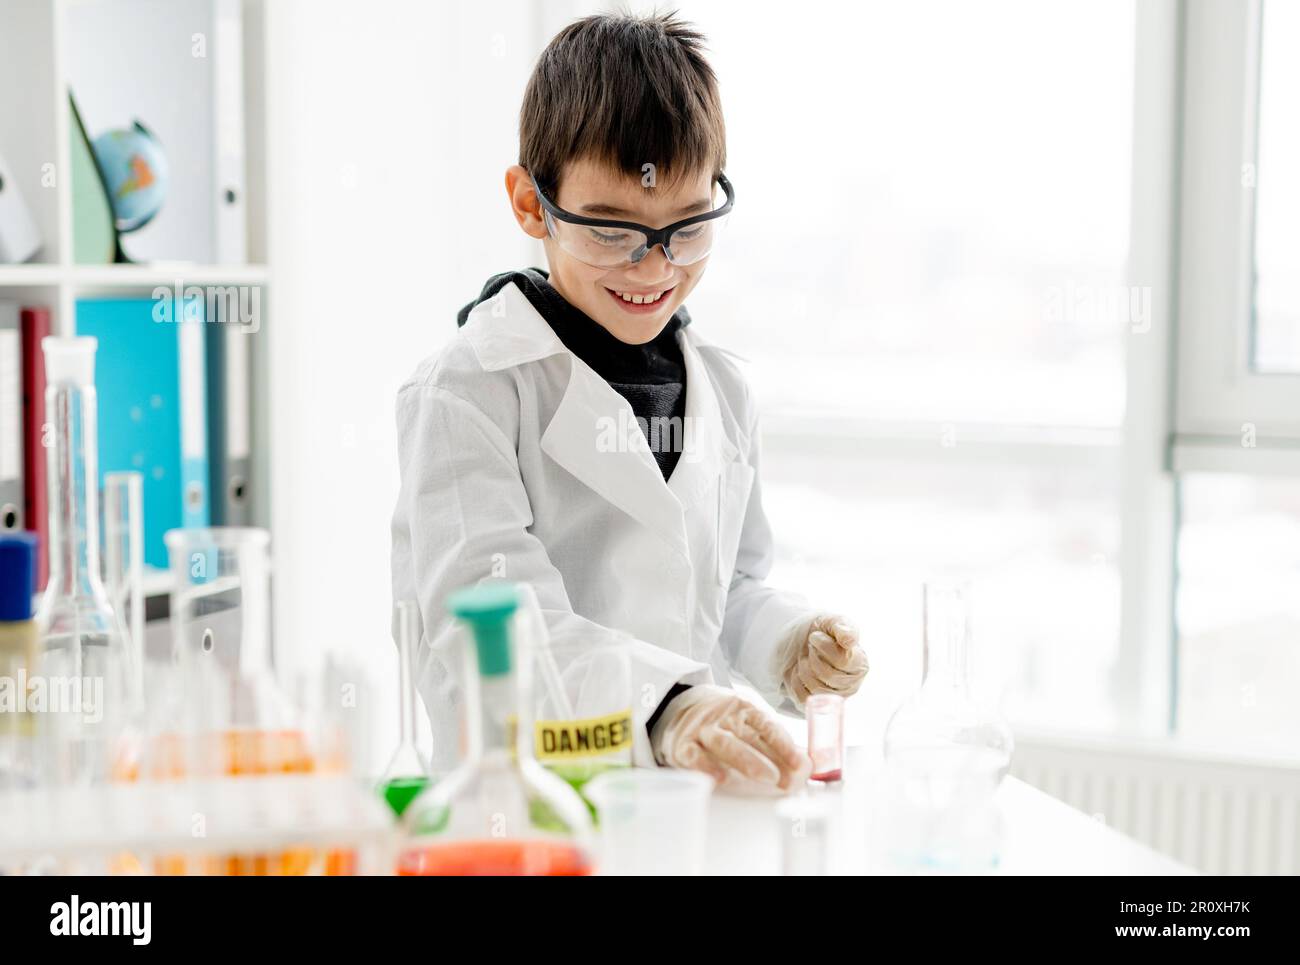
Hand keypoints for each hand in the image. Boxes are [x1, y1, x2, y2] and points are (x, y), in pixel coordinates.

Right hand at [649, 685, 808, 789]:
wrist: (679, 708)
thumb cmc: (724, 722)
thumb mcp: (747, 723)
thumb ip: (773, 744)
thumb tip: (805, 767)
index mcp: (742, 708)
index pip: (766, 724)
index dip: (785, 744)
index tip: (801, 762)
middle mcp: (722, 716)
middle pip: (748, 737)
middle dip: (770, 759)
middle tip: (788, 779)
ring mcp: (701, 730)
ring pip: (724, 743)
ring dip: (746, 761)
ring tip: (767, 778)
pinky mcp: (682, 745)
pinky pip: (694, 755)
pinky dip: (707, 767)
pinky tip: (721, 779)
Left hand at [780, 615, 867, 704]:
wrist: (799, 641)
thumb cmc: (821, 632)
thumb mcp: (831, 622)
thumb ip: (843, 627)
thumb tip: (849, 640)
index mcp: (860, 663)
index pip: (843, 660)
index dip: (824, 646)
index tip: (815, 636)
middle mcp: (852, 684)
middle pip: (828, 675)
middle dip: (813, 657)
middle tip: (810, 648)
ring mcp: (835, 697)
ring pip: (816, 689)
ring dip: (803, 669)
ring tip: (805, 659)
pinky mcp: (817, 704)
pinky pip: (803, 699)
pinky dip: (796, 682)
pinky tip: (799, 672)